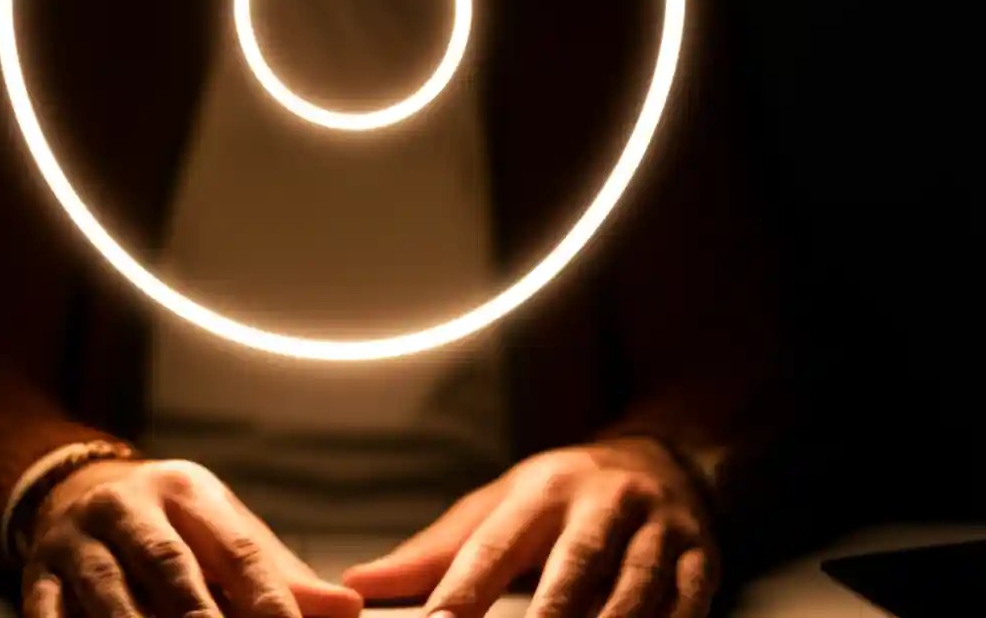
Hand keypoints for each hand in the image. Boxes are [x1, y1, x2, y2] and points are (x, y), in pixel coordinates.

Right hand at [22, 459, 362, 617]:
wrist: (77, 494)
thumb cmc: (172, 527)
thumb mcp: (223, 533)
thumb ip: (279, 577)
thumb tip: (347, 609)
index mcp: (187, 491)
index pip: (235, 548)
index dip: (266, 597)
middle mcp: (128, 506)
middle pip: (169, 565)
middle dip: (199, 617)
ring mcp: (78, 539)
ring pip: (109, 590)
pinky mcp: (38, 573)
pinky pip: (48, 611)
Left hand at [343, 439, 717, 617]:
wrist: (659, 457)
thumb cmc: (560, 493)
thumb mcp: (497, 506)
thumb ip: (434, 552)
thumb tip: (359, 583)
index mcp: (541, 490)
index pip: (496, 546)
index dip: (467, 589)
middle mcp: (602, 503)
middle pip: (573, 566)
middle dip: (548, 617)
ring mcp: (656, 529)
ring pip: (634, 588)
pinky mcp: (700, 556)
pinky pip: (689, 600)